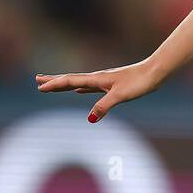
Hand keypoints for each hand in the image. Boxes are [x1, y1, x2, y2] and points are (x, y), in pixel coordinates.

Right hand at [34, 59, 162, 122]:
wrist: (155, 72)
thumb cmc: (139, 82)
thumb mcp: (120, 95)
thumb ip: (104, 106)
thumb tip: (90, 120)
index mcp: (96, 79)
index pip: (70, 81)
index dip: (54, 85)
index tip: (39, 87)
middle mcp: (97, 78)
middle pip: (70, 79)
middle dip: (54, 81)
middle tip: (37, 80)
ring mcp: (103, 81)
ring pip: (78, 82)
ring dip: (64, 84)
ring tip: (52, 84)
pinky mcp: (111, 84)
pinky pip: (89, 87)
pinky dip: (80, 88)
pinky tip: (79, 90)